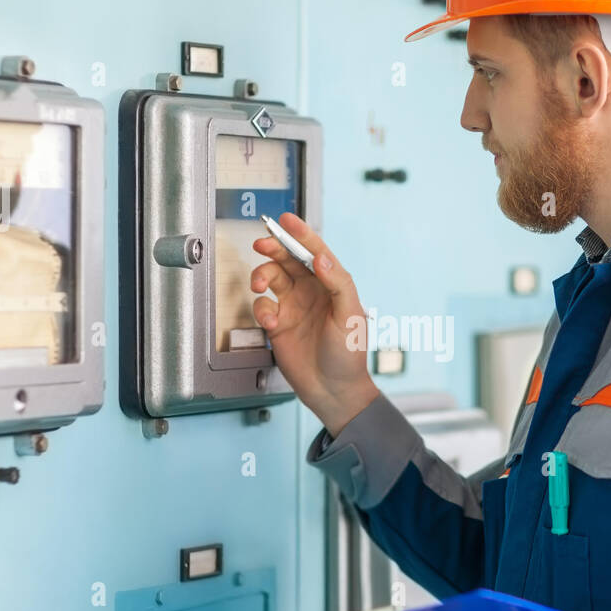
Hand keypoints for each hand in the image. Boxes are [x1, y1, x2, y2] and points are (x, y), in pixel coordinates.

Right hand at [250, 213, 379, 434]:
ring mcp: (293, 307)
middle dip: (274, 248)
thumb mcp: (351, 316)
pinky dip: (261, 308)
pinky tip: (269, 319)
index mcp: (332, 285)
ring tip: (260, 284)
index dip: (301, 234)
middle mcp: (312, 292)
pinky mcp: (278, 324)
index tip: (286, 220)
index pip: (315, 252)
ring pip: (271, 278)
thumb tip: (323, 258)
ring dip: (262, 275)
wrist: (333, 390)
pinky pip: (263, 306)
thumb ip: (339, 284)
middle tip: (262, 242)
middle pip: (288, 259)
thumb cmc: (349, 355)